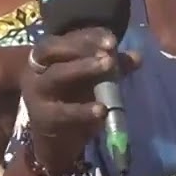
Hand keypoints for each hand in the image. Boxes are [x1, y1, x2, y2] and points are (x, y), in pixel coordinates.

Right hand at [21, 28, 139, 174]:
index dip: (89, 36)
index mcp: (49, 54)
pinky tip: (102, 110)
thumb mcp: (91, 79)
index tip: (112, 40)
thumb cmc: (73, 99)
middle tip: (109, 52)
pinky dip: (83, 110)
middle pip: (54, 49)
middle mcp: (37, 68)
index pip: (68, 37)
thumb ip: (113, 66)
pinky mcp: (43, 117)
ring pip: (56, 75)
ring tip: (108, 66)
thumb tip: (137, 57)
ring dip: (82, 68)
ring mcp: (38, 92)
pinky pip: (63, 112)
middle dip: (83, 47)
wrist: (53, 139)